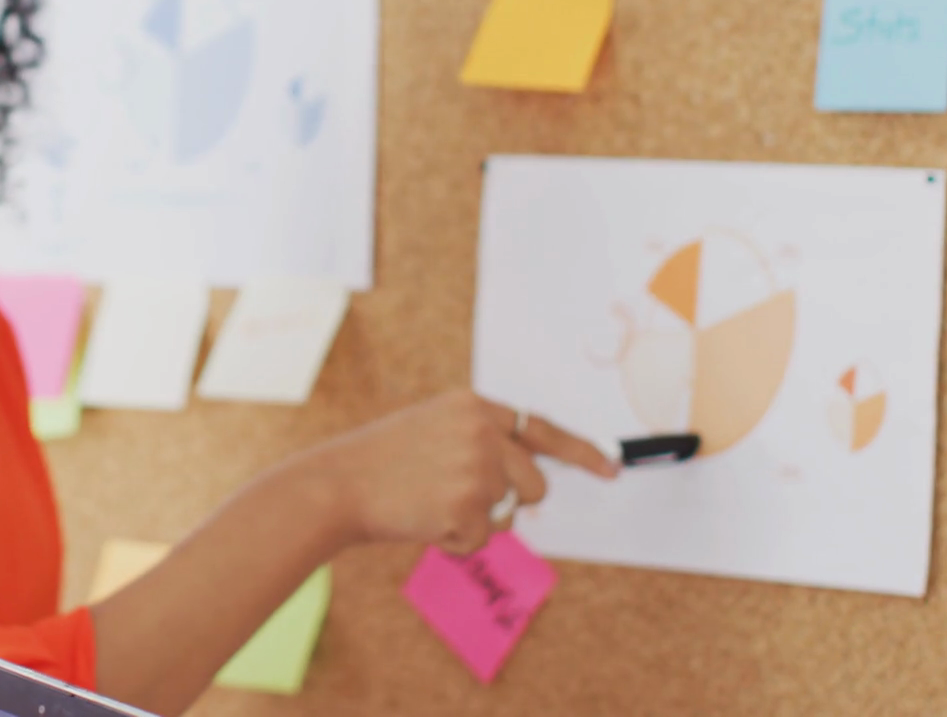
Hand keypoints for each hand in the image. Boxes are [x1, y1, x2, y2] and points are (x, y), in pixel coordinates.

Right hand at [315, 391, 618, 554]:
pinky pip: (482, 538)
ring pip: (507, 513)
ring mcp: (477, 470)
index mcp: (473, 406)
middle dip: (507, 499)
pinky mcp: (468, 507)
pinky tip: (421, 520)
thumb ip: (479, 440)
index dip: (580, 451)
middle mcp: (482, 432)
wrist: (336, 484)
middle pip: (533, 483)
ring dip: (475, 520)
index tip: (610, 469)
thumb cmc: (379, 461)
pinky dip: (454, 540)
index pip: (541, 429)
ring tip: (428, 503)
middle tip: (456, 497)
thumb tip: (526, 474)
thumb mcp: (432, 428)